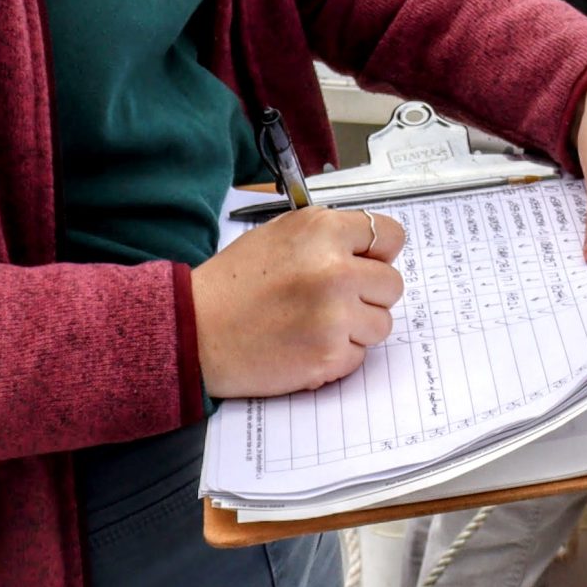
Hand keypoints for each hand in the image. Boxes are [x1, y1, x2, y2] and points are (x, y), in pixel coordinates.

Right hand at [190, 206, 406, 398]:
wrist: (194, 331)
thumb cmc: (234, 283)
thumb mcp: (281, 234)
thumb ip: (329, 236)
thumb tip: (371, 249)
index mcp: (323, 230)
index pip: (391, 236)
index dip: (380, 253)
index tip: (367, 263)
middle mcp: (335, 269)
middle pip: (392, 284)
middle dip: (368, 294)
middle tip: (335, 300)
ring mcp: (335, 315)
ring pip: (381, 323)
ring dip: (356, 327)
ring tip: (316, 323)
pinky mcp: (329, 355)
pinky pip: (359, 355)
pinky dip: (338, 354)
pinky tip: (305, 345)